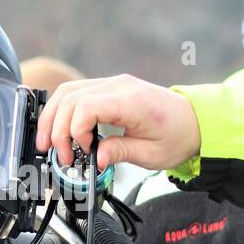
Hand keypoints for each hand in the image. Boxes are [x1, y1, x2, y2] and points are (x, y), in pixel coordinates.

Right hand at [34, 74, 202, 170]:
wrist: (193, 121)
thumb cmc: (177, 135)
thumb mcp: (151, 154)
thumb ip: (119, 153)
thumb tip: (96, 158)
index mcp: (132, 101)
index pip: (86, 107)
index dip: (74, 131)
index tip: (81, 153)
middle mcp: (119, 86)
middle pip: (70, 97)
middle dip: (57, 128)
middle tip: (58, 154)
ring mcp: (113, 84)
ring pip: (68, 91)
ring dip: (54, 117)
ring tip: (50, 143)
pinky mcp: (109, 89)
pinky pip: (77, 93)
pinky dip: (64, 111)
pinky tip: (61, 130)